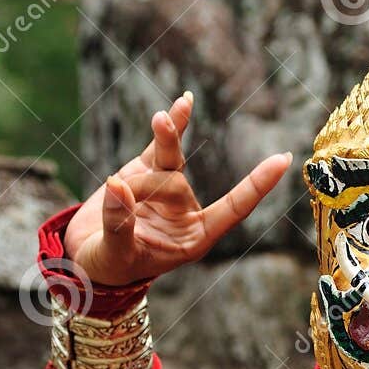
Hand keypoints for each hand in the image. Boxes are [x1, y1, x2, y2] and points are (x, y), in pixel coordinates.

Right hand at [63, 92, 291, 285]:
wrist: (84, 259)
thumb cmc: (107, 267)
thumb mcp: (114, 254)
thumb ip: (119, 223)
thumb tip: (118, 186)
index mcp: (194, 238)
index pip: (234, 209)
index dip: (257, 186)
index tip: (284, 159)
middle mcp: (187, 212)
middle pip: (177, 182)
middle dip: (144, 187)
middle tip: (117, 206)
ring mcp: (167, 189)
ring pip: (171, 158)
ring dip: (167, 138)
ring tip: (161, 119)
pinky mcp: (145, 171)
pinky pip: (164, 143)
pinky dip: (175, 123)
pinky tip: (186, 101)